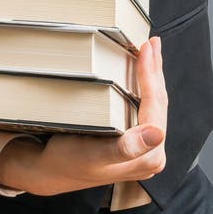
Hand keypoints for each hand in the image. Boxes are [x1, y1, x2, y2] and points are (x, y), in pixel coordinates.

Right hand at [0, 37, 166, 195]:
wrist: (53, 170)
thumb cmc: (70, 161)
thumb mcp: (94, 155)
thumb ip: (127, 148)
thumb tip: (157, 134)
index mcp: (149, 156)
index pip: (155, 105)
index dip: (151, 74)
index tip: (147, 48)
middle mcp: (153, 154)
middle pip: (158, 102)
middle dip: (155, 70)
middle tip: (153, 42)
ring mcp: (147, 148)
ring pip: (155, 103)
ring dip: (152, 76)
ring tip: (151, 51)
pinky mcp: (139, 143)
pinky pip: (147, 108)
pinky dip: (145, 86)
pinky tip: (142, 73)